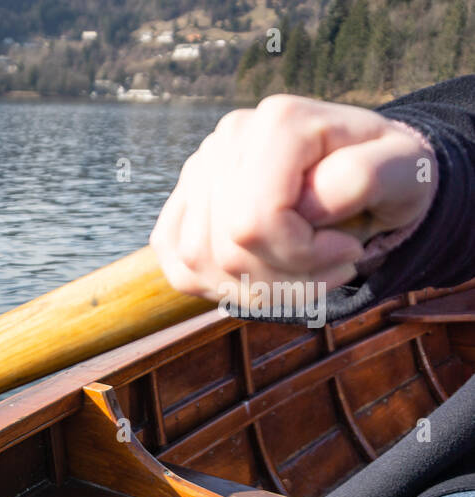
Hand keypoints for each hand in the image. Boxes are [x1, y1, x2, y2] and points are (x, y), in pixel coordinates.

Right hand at [151, 94, 437, 303]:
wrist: (369, 170)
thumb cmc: (390, 172)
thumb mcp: (404, 170)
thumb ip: (363, 178)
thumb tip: (305, 205)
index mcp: (278, 123)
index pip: (255, 220)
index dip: (302, 256)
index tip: (349, 252)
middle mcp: (228, 139)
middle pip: (226, 248)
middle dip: (284, 277)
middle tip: (333, 267)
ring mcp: (199, 170)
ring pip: (197, 262)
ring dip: (256, 287)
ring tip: (304, 273)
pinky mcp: (184, 204)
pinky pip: (177, 264)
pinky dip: (219, 285)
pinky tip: (264, 274)